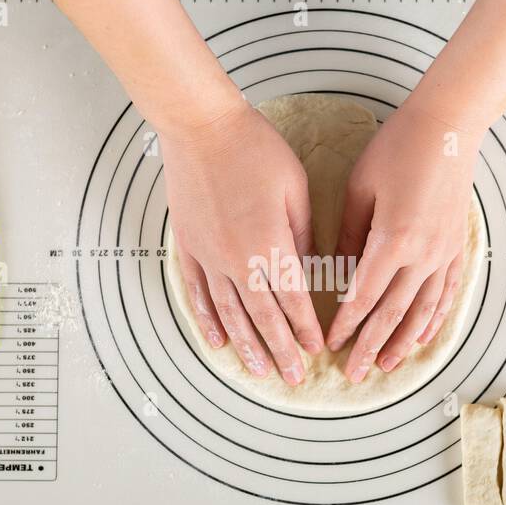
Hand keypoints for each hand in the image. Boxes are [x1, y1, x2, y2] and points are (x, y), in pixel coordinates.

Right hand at [164, 101, 324, 384]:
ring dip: (246, 345)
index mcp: (271, 244)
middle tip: (293, 378)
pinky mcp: (188, 247)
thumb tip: (305, 268)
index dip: (306, 328)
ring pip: (229, 313)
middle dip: (281, 350)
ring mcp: (209, 256)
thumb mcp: (297, 189)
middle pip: (263, 317)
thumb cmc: (255, 149)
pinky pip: (197, 293)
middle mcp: (238, 259)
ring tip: (259, 370)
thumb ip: (302, 235)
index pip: (293, 300)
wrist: (202, 126)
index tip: (317, 349)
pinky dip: (207, 320)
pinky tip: (217, 341)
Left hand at [326, 102, 477, 381]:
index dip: (346, 325)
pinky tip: (425, 337)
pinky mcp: (457, 245)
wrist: (448, 126)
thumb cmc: (398, 148)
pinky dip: (435, 318)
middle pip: (392, 313)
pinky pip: (446, 291)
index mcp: (393, 240)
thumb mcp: (360, 188)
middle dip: (370, 346)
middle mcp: (422, 254)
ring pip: (423, 310)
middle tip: (353, 373)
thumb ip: (348, 235)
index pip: (363, 296)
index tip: (330, 345)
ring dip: (404, 341)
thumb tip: (336, 270)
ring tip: (387, 366)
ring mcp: (444, 252)